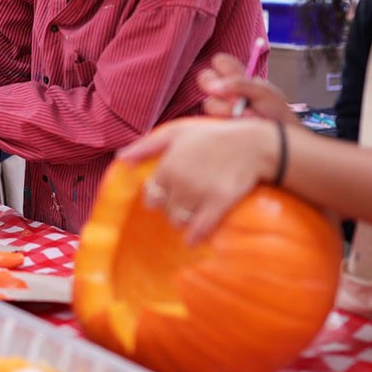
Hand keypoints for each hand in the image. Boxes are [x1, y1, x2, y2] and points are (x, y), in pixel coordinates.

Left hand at [118, 116, 281, 242]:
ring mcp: (199, 194)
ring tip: (193, 212)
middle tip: (185, 202)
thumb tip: (120, 159)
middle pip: (165, 210)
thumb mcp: (177, 132)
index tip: (169, 194)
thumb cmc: (212, 136)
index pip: (150, 196)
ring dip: (184, 220)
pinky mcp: (218, 204)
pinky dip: (194, 236)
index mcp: (167, 166)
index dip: (158, 197)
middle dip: (172, 207)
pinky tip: (194, 239)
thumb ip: (146, 145)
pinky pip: (199, 229)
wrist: (252, 144)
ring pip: (180, 221)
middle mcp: (180, 181)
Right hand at [200, 53, 300, 125]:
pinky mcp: (217, 124)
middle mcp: (225, 90)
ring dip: (227, 110)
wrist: (280, 140)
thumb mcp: (263, 94)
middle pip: (204, 78)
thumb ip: (239, 85)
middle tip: (237, 101)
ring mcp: (220, 108)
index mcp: (238, 76)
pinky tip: (240, 125)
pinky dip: (227, 122)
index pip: (220, 61)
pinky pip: (211, 120)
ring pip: (209, 103)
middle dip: (217, 88)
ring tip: (248, 117)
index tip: (231, 78)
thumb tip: (213, 87)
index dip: (221, 67)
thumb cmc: (276, 114)